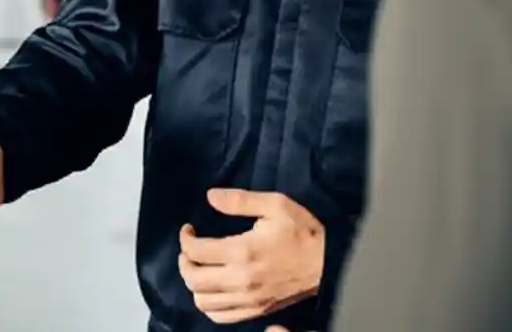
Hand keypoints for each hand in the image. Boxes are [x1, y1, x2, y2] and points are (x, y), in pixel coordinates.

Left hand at [178, 188, 325, 324]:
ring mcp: (247, 299)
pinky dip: (209, 304)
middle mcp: (240, 279)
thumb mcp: (275, 205)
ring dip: (193, 284)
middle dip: (184, 261)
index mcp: (242, 251)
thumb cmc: (302, 231)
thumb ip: (239, 200)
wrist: (327, 263)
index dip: (185, 238)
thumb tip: (210, 196)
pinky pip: (220, 316)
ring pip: (202, 301)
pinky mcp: (255, 311)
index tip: (189, 229)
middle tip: (189, 249)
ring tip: (199, 267)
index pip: (196, 250)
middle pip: (193, 278)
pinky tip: (213, 288)